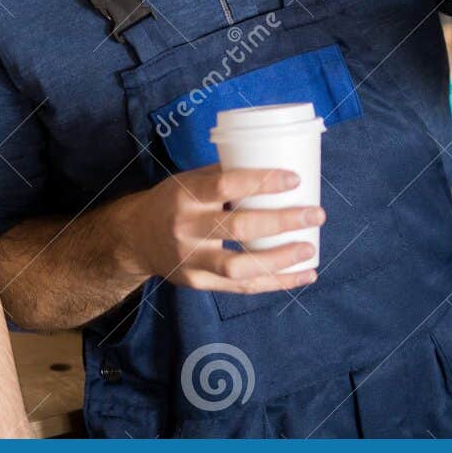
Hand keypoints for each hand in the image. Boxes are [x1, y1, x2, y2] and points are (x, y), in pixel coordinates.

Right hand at [113, 164, 322, 293]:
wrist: (135, 239)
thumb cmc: (172, 201)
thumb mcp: (189, 180)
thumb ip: (225, 176)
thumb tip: (274, 165)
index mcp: (186, 195)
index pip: (226, 185)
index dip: (262, 182)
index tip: (294, 178)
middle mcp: (186, 229)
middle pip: (239, 228)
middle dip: (283, 221)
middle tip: (315, 214)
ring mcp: (191, 260)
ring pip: (241, 266)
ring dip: (281, 260)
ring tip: (310, 249)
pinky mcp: (198, 283)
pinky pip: (242, 287)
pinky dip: (277, 283)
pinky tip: (304, 275)